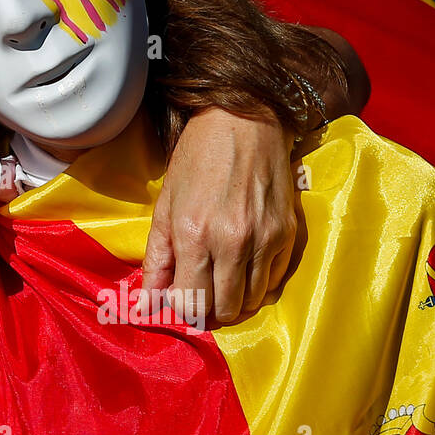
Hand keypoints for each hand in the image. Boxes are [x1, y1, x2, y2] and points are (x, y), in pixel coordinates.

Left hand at [143, 107, 296, 325]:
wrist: (243, 125)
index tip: (180, 295)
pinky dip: (257, 285)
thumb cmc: (196, 161)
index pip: (191, 302)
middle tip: (202, 293)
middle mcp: (232, 243)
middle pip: (223, 309)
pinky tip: (244, 269)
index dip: (183, 307)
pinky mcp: (287, 235)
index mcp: (193, 235)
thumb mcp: (165, 207)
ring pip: (251, 302)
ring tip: (222, 282)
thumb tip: (146, 306)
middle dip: (208, 310)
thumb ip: (156, 260)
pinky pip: (273, 282)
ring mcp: (264, 240)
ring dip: (234, 300)